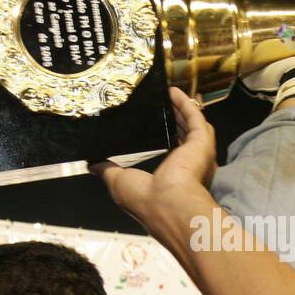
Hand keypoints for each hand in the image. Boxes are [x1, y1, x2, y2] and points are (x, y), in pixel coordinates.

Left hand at [91, 88, 216, 229]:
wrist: (167, 203)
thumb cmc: (144, 198)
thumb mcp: (118, 182)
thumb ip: (107, 169)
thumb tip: (92, 164)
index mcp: (173, 177)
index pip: (172, 150)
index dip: (167, 134)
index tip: (155, 122)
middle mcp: (189, 165)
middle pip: (184, 134)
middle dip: (176, 117)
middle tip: (164, 102)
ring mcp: (198, 152)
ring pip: (192, 124)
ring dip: (182, 108)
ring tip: (170, 92)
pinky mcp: (202, 142)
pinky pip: (195, 117)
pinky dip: (185, 104)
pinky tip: (173, 91)